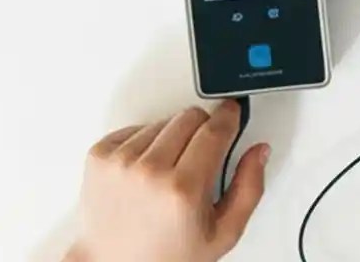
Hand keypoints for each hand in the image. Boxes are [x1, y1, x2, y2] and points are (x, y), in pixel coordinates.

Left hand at [72, 102, 269, 261]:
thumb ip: (248, 188)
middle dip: (203, 128)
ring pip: (163, 121)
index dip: (229, 116)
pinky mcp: (100, 156)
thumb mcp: (222, 233)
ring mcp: (121, 162)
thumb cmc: (166, 255)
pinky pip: (134, 128)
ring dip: (172, 137)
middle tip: (201, 154)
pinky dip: (145, 142)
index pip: (214, 130)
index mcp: (183, 189)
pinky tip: (147, 168)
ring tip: (170, 170)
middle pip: (189, 117)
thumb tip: (258, 151)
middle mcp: (149, 171)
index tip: (232, 111)